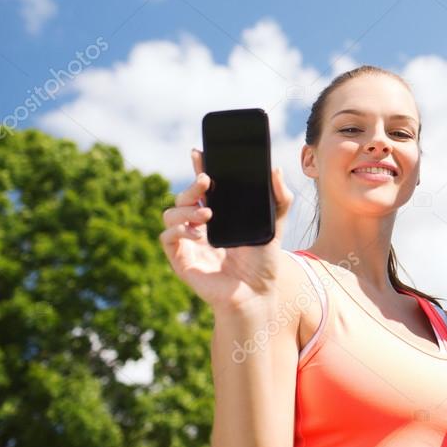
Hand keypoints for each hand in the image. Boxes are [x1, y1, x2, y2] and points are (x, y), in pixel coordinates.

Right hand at [160, 149, 294, 313]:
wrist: (258, 293)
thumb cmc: (264, 261)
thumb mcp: (275, 226)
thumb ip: (279, 199)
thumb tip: (275, 170)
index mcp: (220, 214)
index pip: (204, 186)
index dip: (198, 168)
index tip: (200, 153)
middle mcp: (201, 225)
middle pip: (184, 196)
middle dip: (192, 184)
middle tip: (207, 181)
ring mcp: (189, 241)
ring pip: (170, 213)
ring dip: (185, 208)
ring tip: (208, 215)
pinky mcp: (182, 258)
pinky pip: (166, 237)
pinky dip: (178, 230)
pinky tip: (198, 234)